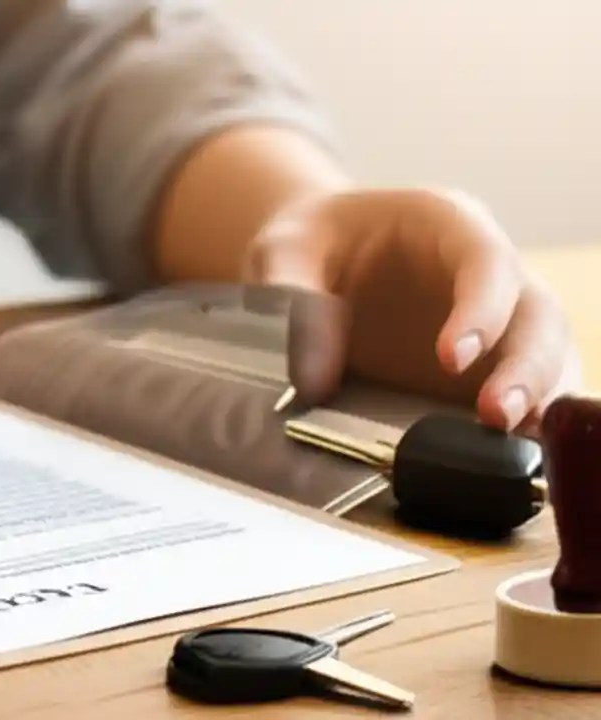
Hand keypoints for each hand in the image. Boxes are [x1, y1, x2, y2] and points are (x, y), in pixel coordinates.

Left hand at [243, 188, 581, 432]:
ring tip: (514, 443)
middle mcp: (488, 273)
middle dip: (527, 367)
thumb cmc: (307, 243)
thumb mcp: (284, 251)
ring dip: (538, 401)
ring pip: (550, 358)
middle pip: (537, 315)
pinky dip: (528, 425)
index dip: (482, 310)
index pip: (486, 261)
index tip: (453, 359)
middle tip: (496, 416)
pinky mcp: (487, 368)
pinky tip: (511, 455)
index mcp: (448, 224)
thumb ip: (295, 301)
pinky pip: (528, 394)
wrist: (312, 259)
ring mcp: (496, 322)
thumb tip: (315, 381)